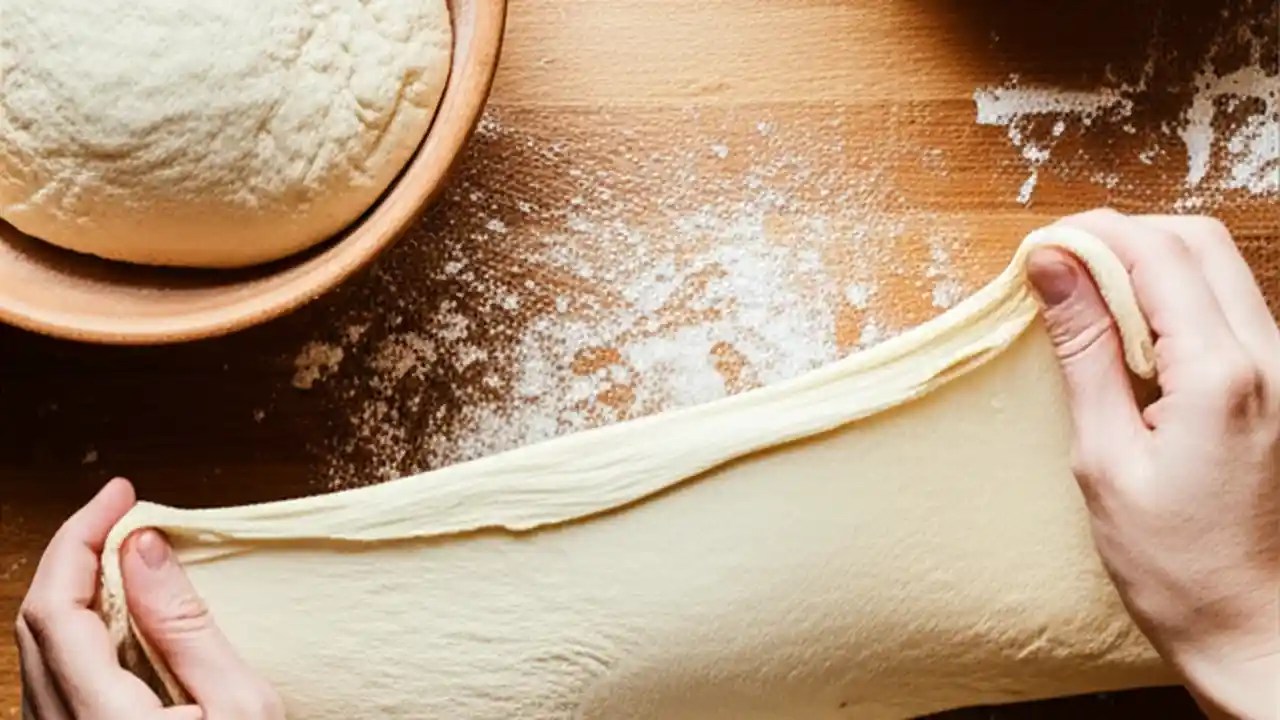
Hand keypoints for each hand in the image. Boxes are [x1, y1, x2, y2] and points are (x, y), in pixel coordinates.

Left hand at [16, 478, 283, 719]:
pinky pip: (54, 679)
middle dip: (75, 554)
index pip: (56, 605)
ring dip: (73, 592)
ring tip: (123, 558)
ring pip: (40, 651)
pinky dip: (78, 632)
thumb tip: (145, 550)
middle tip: (121, 515)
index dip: (81, 536)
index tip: (119, 496)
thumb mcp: (244, 705)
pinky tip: (119, 617)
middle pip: (36, 623)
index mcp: (103, 716)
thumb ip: (187, 629)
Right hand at [1027, 209, 1279, 718]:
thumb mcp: (1105, 458)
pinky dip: (1179, 300)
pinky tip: (1135, 334)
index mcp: (1222, 376)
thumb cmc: (1176, 566)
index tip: (1040, 247)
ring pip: (1221, 269)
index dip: (1092, 234)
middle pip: (1199, 243)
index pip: (1157, 256)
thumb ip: (1084, 351)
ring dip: (1152, 264)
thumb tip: (1054, 271)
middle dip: (1125, 235)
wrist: (1257, 631)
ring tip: (1090, 297)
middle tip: (1062, 261)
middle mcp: (1272, 359)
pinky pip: (1233, 310)